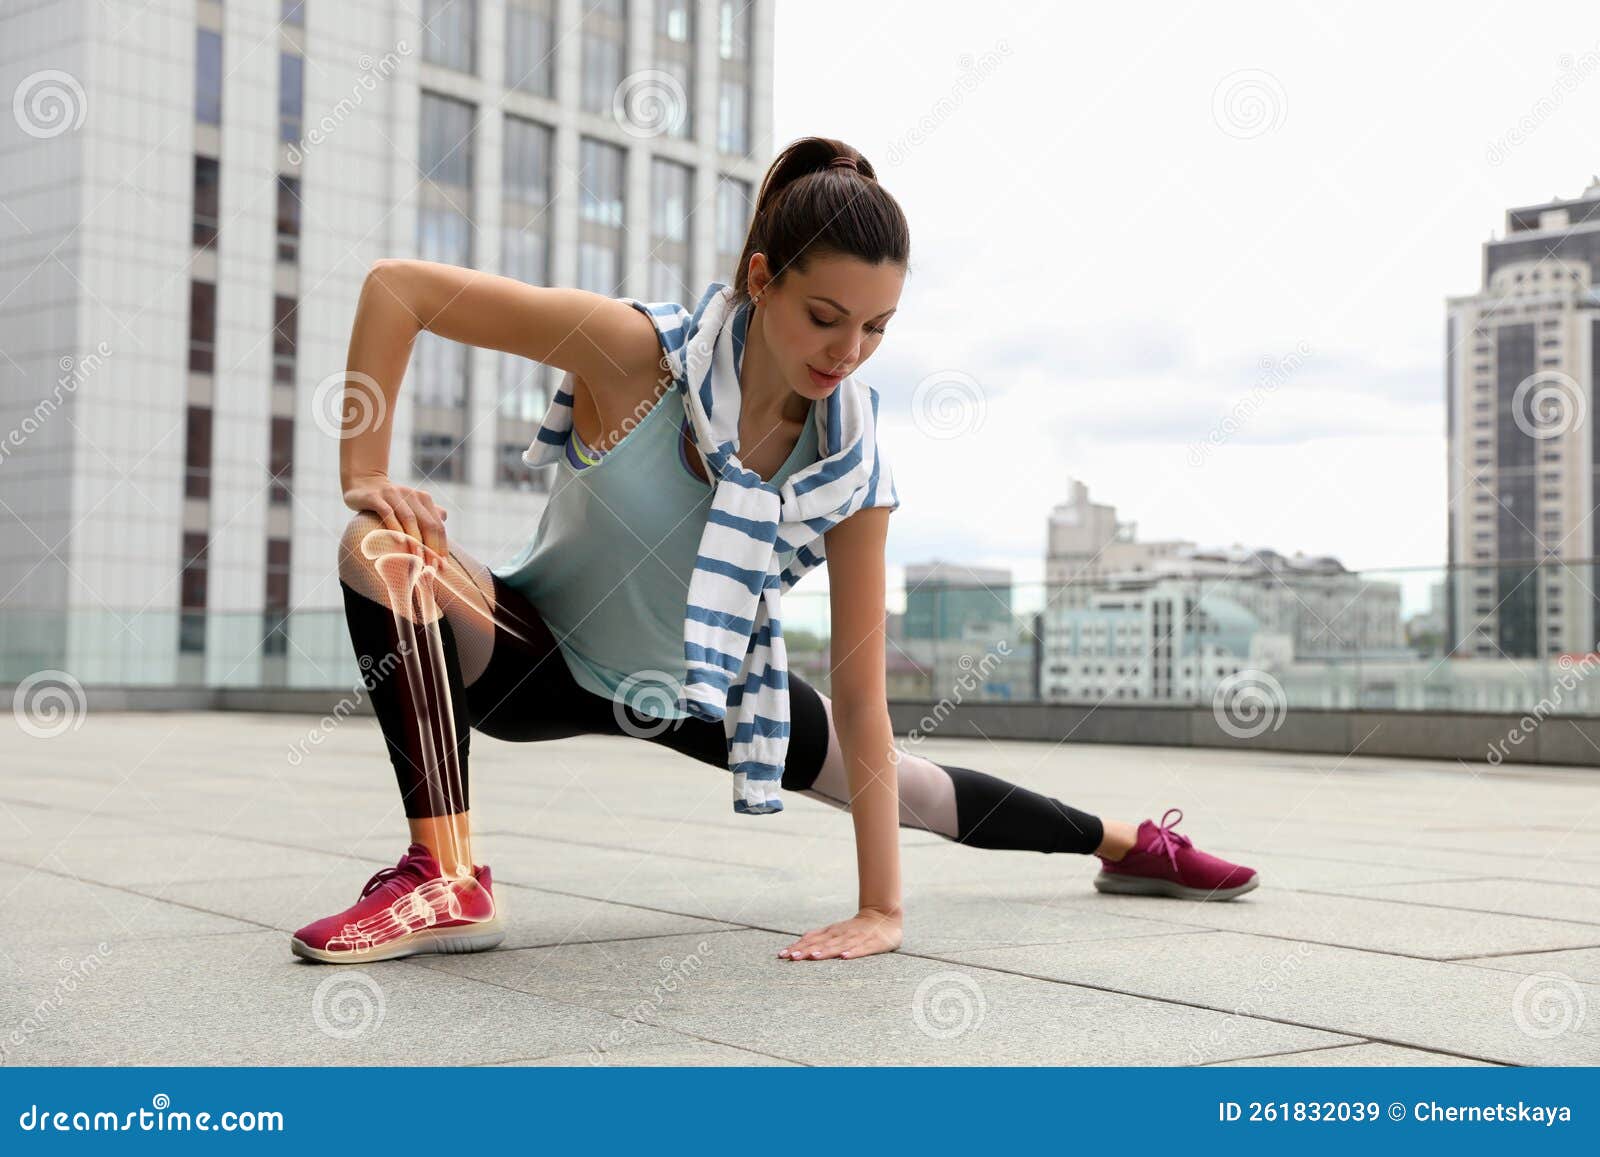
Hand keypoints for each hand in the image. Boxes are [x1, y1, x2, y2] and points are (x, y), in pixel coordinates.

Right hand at [343, 472, 449, 558]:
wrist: (363, 482)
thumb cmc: (389, 500)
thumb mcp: (410, 505)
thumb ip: (426, 512)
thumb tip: (444, 518)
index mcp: (423, 498)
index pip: (437, 525)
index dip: (442, 546)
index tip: (442, 566)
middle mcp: (411, 494)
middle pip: (427, 523)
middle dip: (431, 547)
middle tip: (431, 567)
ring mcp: (393, 494)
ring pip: (409, 519)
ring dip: (415, 541)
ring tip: (418, 560)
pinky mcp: (375, 497)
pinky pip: (387, 513)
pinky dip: (394, 527)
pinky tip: (399, 541)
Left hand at [778, 906, 901, 960]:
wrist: (885, 915)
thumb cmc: (857, 927)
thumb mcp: (835, 930)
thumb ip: (818, 936)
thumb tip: (797, 943)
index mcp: (832, 932)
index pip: (812, 940)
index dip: (798, 947)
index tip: (783, 955)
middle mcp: (842, 934)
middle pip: (822, 943)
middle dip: (806, 950)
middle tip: (792, 958)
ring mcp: (857, 938)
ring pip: (839, 946)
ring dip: (825, 951)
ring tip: (813, 957)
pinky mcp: (873, 943)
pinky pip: (862, 949)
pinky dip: (853, 953)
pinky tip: (844, 957)